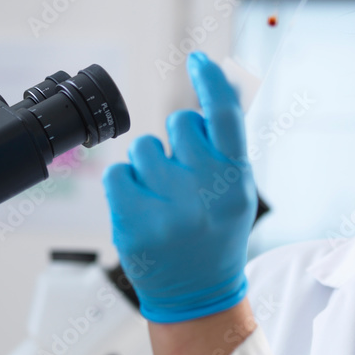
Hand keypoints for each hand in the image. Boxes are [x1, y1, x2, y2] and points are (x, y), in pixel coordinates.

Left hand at [103, 51, 256, 322]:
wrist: (197, 295)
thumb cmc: (216, 235)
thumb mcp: (237, 192)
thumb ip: (227, 145)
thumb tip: (218, 83)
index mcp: (236, 180)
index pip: (226, 116)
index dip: (212, 81)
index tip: (197, 60)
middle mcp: (205, 192)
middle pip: (178, 125)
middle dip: (177, 140)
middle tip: (184, 175)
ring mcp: (168, 209)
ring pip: (143, 148)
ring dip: (149, 165)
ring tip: (163, 198)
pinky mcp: (133, 223)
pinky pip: (117, 173)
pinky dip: (126, 185)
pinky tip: (142, 208)